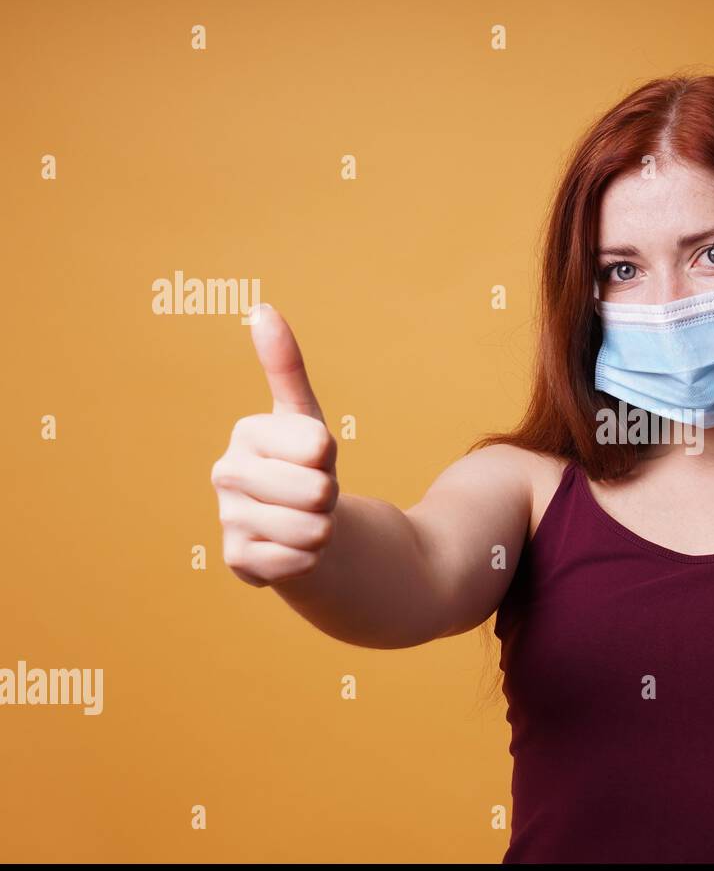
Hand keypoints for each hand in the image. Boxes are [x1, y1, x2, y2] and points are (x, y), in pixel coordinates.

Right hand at [210, 304, 339, 586]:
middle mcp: (226, 474)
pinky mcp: (238, 560)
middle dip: (329, 497)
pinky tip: (292, 548)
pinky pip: (299, 561)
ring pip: (312, 529)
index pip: (319, 447)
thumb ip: (285, 367)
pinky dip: (309, 558)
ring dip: (322, 530)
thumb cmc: (305, 467)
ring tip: (305, 520)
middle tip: (313, 495)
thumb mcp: (305, 417)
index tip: (315, 460)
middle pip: (317, 492)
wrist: (300, 526)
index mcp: (246, 433)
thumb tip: (262, 309)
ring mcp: (228, 519)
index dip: (330, 459)